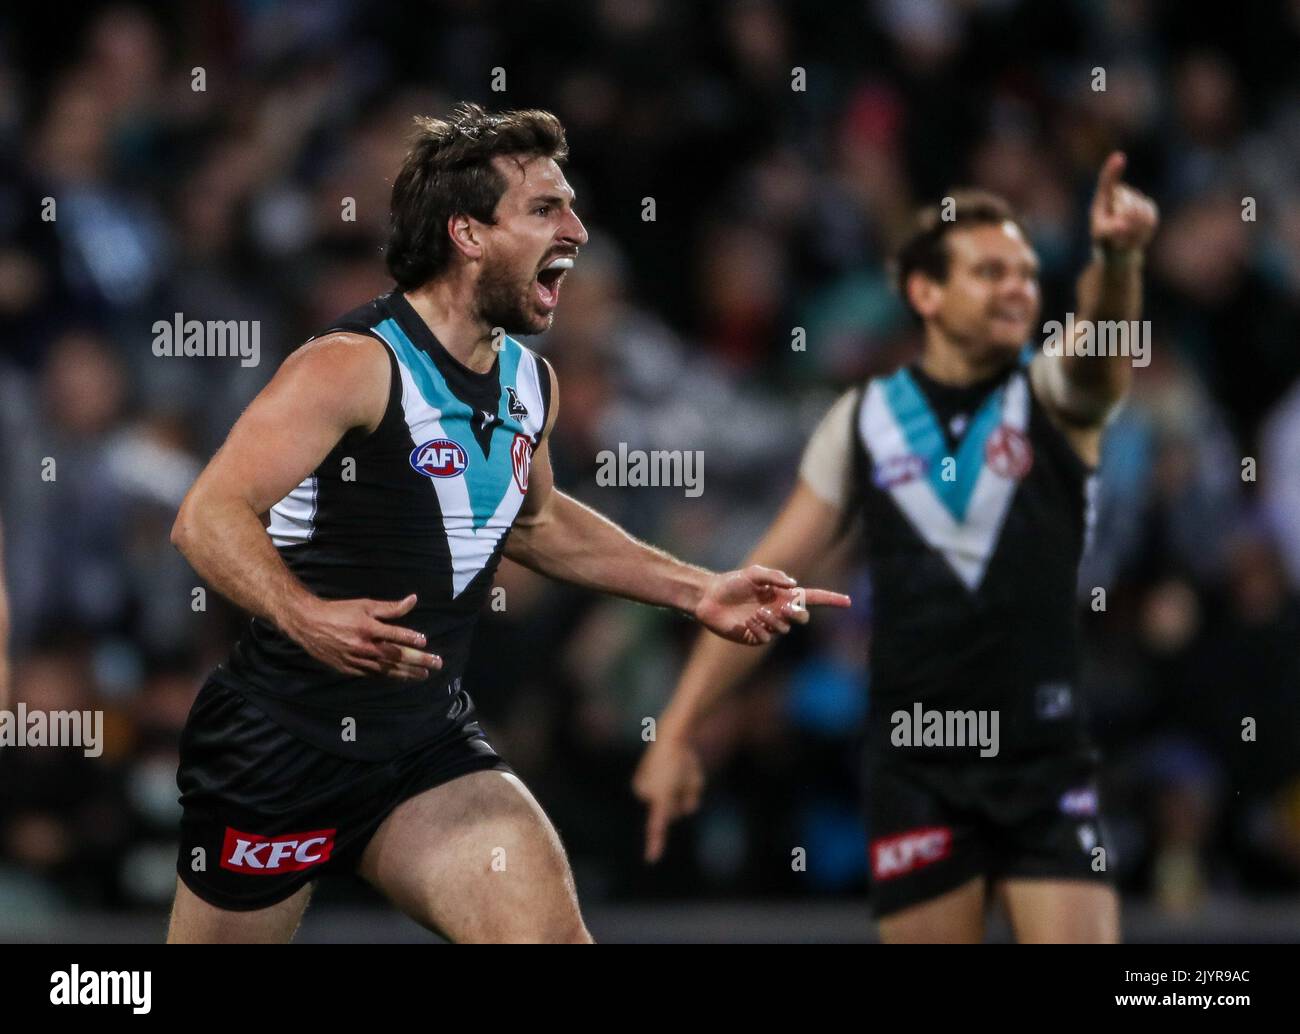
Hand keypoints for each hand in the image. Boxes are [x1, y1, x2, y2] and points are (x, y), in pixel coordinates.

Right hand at [282, 592, 442, 678]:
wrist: (309, 625)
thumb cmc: (339, 611)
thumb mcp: (365, 605)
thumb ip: (390, 607)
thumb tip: (413, 600)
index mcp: (367, 628)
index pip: (394, 635)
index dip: (411, 638)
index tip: (425, 641)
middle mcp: (364, 647)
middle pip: (396, 656)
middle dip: (419, 660)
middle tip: (436, 664)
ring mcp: (357, 660)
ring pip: (387, 670)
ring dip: (408, 673)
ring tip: (424, 675)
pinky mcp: (350, 669)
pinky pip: (374, 675)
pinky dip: (389, 676)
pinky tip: (402, 677)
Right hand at [633, 737, 705, 862]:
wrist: (670, 737)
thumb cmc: (685, 760)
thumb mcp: (695, 781)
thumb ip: (690, 800)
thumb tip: (682, 810)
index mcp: (662, 796)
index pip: (658, 824)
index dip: (656, 843)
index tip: (652, 859)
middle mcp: (647, 794)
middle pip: (668, 812)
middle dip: (676, 801)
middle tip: (681, 779)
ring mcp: (640, 789)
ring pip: (659, 803)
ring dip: (668, 793)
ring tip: (673, 773)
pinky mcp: (638, 783)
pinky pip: (653, 794)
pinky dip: (660, 786)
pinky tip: (665, 770)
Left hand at [693, 565, 850, 644]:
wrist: (710, 597)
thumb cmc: (732, 582)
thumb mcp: (753, 573)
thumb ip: (774, 576)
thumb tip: (794, 585)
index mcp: (783, 595)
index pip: (812, 598)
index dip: (830, 599)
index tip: (848, 601)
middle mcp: (779, 611)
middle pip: (803, 617)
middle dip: (797, 614)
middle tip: (785, 608)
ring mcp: (768, 626)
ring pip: (784, 629)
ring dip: (773, 620)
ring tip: (755, 613)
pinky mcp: (754, 637)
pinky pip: (765, 638)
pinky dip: (758, 629)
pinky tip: (746, 623)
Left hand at [1090, 151, 1158, 252]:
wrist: (1119, 249)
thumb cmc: (1105, 240)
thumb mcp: (1101, 236)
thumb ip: (1109, 230)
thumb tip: (1123, 224)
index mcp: (1103, 197)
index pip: (1107, 182)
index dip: (1113, 170)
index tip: (1119, 157)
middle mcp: (1119, 193)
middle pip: (1127, 205)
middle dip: (1124, 224)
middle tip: (1117, 237)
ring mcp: (1135, 198)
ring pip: (1139, 211)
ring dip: (1133, 228)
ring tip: (1126, 237)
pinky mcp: (1148, 206)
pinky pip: (1150, 216)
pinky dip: (1144, 229)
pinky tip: (1137, 233)